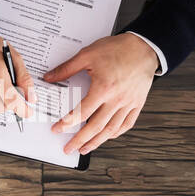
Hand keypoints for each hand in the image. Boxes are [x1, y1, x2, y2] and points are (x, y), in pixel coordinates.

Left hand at [45, 33, 158, 154]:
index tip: (57, 129)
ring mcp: (129, 103)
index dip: (67, 124)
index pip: (82, 113)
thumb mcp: (88, 54)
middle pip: (96, 127)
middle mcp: (117, 99)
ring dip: (97, 141)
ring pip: (112, 129)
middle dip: (80, 140)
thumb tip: (49, 77)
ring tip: (85, 149)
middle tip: (68, 149)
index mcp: (104, 88)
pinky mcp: (138, 103)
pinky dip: (116, 133)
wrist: (145, 46)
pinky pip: (128, 123)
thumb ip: (67, 68)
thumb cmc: (118, 49)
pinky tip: (107, 137)